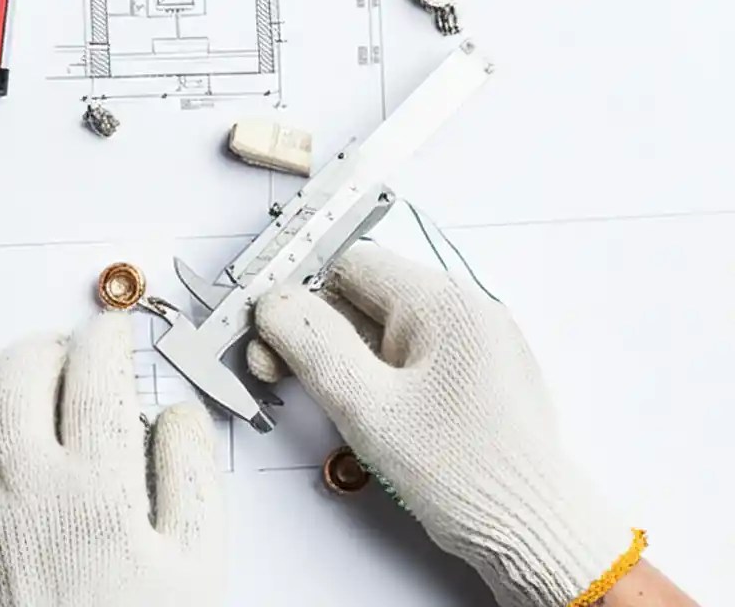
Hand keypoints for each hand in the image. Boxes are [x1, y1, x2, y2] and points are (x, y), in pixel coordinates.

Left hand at [0, 312, 224, 606]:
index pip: (91, 379)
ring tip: (10, 363)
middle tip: (65, 344)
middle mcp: (31, 499)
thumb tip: (177, 417)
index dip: (102, 339)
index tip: (113, 332)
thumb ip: (191, 475)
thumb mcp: (198, 559)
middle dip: (41, 346)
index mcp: (97, 494)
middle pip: (15, 384)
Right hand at [250, 243, 640, 606]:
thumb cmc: (466, 472)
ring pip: (382, 333)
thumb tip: (277, 305)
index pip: (350, 264)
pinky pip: (408, 360)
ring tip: (318, 397)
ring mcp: (472, 347)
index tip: (264, 322)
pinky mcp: (473, 379)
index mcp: (442, 304)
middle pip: (363, 297)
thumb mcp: (367, 406)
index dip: (298, 290)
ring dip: (339, 357)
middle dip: (312, 330)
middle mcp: (462, 313)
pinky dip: (372, 377)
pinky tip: (357, 409)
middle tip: (273, 366)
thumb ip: (313, 344)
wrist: (531, 531)